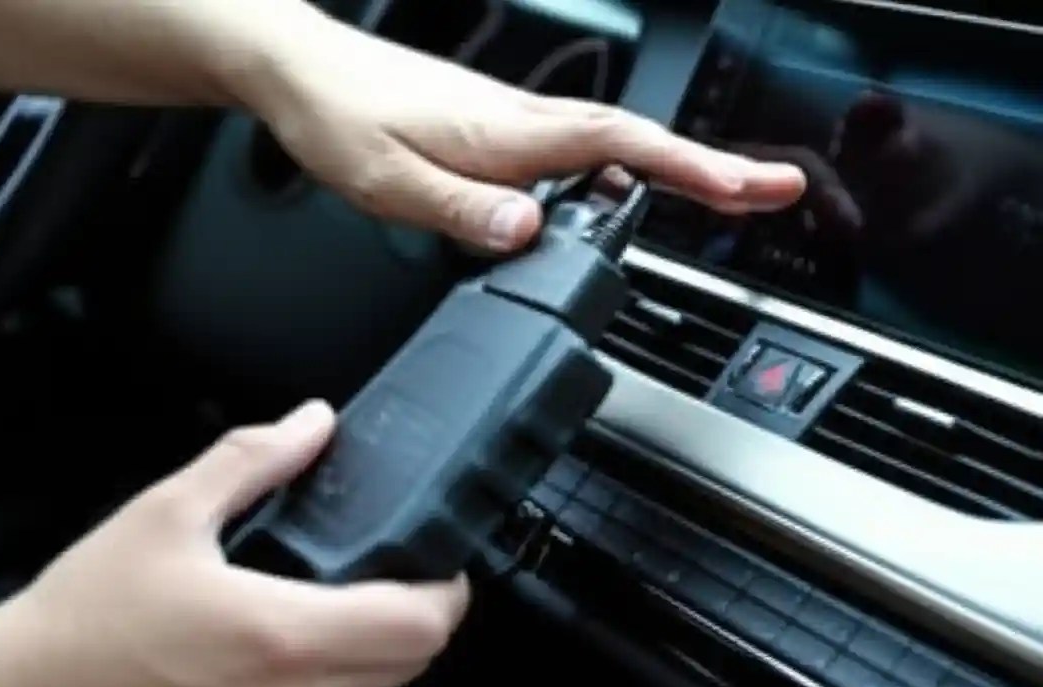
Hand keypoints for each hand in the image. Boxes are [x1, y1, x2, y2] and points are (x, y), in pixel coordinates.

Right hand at [0, 400, 468, 686]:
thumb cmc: (85, 616)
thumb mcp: (167, 514)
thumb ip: (252, 461)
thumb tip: (313, 423)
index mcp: (281, 634)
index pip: (420, 625)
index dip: (445, 589)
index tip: (432, 560)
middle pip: (411, 667)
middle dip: (416, 618)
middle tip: (389, 575)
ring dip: (373, 655)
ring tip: (331, 608)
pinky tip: (284, 657)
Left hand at [243, 14, 806, 250]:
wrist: (298, 71)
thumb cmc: (337, 118)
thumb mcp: (387, 183)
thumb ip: (462, 211)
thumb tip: (528, 233)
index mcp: (504, 134)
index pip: (618, 147)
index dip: (690, 169)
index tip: (752, 187)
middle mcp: (518, 121)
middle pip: (632, 143)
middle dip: (707, 169)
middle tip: (770, 193)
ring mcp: (508, 123)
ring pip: (606, 146)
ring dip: (666, 169)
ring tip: (719, 196)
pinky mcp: (491, 131)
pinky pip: (570, 150)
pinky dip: (613, 169)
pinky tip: (614, 192)